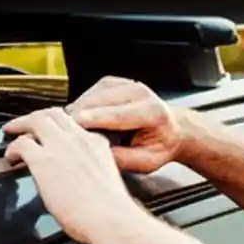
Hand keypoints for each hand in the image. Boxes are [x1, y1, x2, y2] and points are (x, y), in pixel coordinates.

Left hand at [2, 108, 142, 243]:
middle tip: (26, 124)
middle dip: (36, 117)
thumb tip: (75, 178)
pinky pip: (21, 144)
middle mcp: (78, 139)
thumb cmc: (111, 212)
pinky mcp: (43, 160)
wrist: (110, 219)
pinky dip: (12, 148)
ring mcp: (60, 146)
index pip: (74, 124)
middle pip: (53, 114)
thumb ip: (89, 169)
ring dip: (21, 125)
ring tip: (12, 131)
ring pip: (36, 120)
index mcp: (96, 143)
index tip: (51, 134)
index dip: (59, 127)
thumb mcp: (105, 178)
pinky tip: (10, 157)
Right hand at [65, 76, 193, 172]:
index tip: (74, 124)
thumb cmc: (160, 146)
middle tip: (71, 137)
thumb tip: (96, 154)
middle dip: (79, 117)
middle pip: (99, 101)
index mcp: (153, 112)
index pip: (118, 114)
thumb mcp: (147, 161)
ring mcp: (125, 84)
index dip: (93, 119)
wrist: (172, 129)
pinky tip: (87, 119)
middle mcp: (139, 93)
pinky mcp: (113, 82)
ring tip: (83, 131)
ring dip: (79, 112)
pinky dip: (83, 106)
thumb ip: (123, 159)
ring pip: (90, 95)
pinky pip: (89, 92)